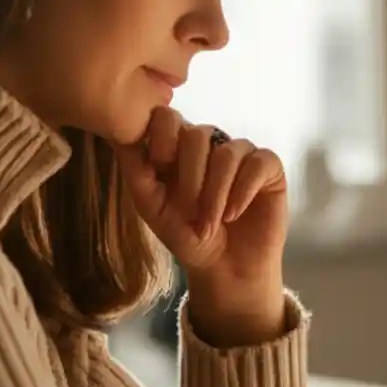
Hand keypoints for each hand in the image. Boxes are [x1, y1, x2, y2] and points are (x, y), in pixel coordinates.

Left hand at [115, 107, 288, 346]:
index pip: (168, 116)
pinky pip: (258, 163)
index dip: (162, 135)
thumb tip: (117, 131)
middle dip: (191, 177)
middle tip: (190, 212)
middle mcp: (211, 143)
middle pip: (198, 134)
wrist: (225, 269)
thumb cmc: (187, 237)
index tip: (159, 166)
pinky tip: (234, 214)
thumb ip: (135, 167)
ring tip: (212, 223)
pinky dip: (243, 191)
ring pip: (228, 152)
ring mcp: (241, 153)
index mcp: (178, 147)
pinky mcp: (269, 168)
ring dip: (216, 193)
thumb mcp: (151, 204)